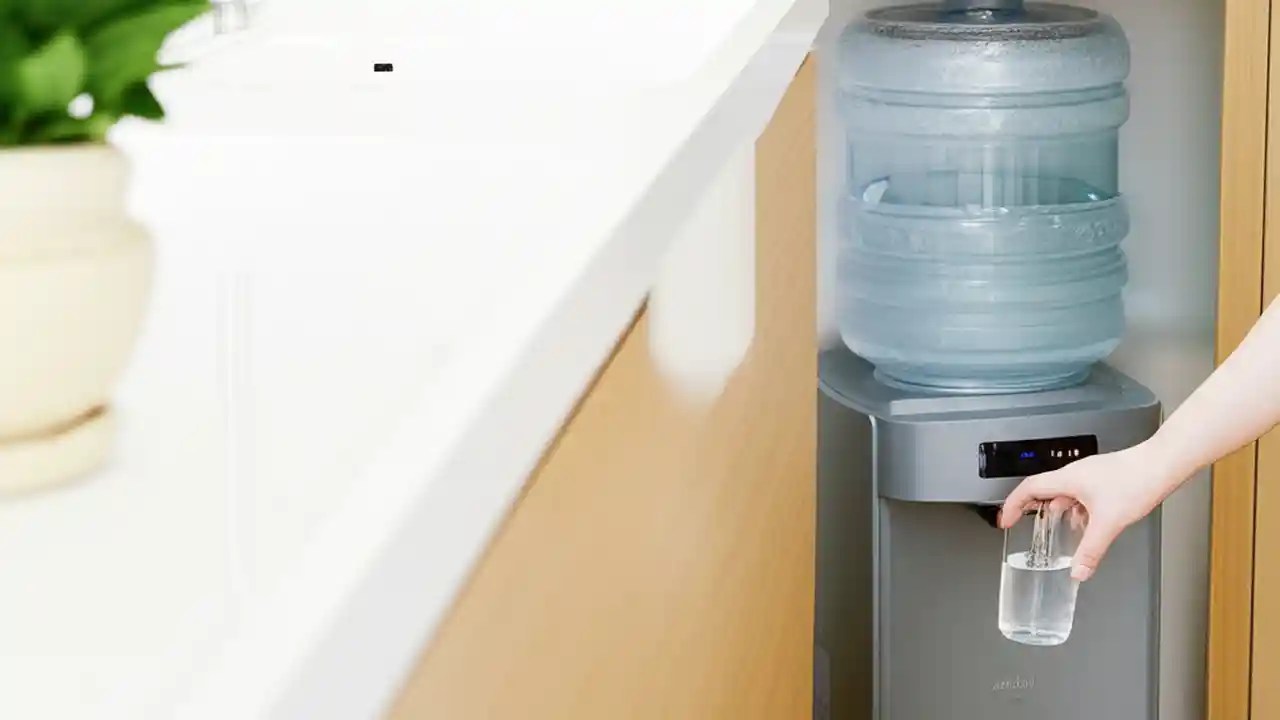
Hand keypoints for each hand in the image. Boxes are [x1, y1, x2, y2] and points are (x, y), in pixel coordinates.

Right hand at [998, 443, 1180, 581]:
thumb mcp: (1109, 522)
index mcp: (1068, 479)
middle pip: (1043, 489)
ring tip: (1060, 528)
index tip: (1006, 518)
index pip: (1028, 488)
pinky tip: (1089, 522)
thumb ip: (1091, 550)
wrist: (1163, 464)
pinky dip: (1077, 509)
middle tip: (1025, 523)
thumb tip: (1078, 571)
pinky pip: (1081, 493)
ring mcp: (1091, 475)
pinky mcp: (1105, 478)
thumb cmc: (1137, 480)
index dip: (1013, 504)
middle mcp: (1076, 474)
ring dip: (1057, 510)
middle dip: (1032, 509)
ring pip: (1064, 492)